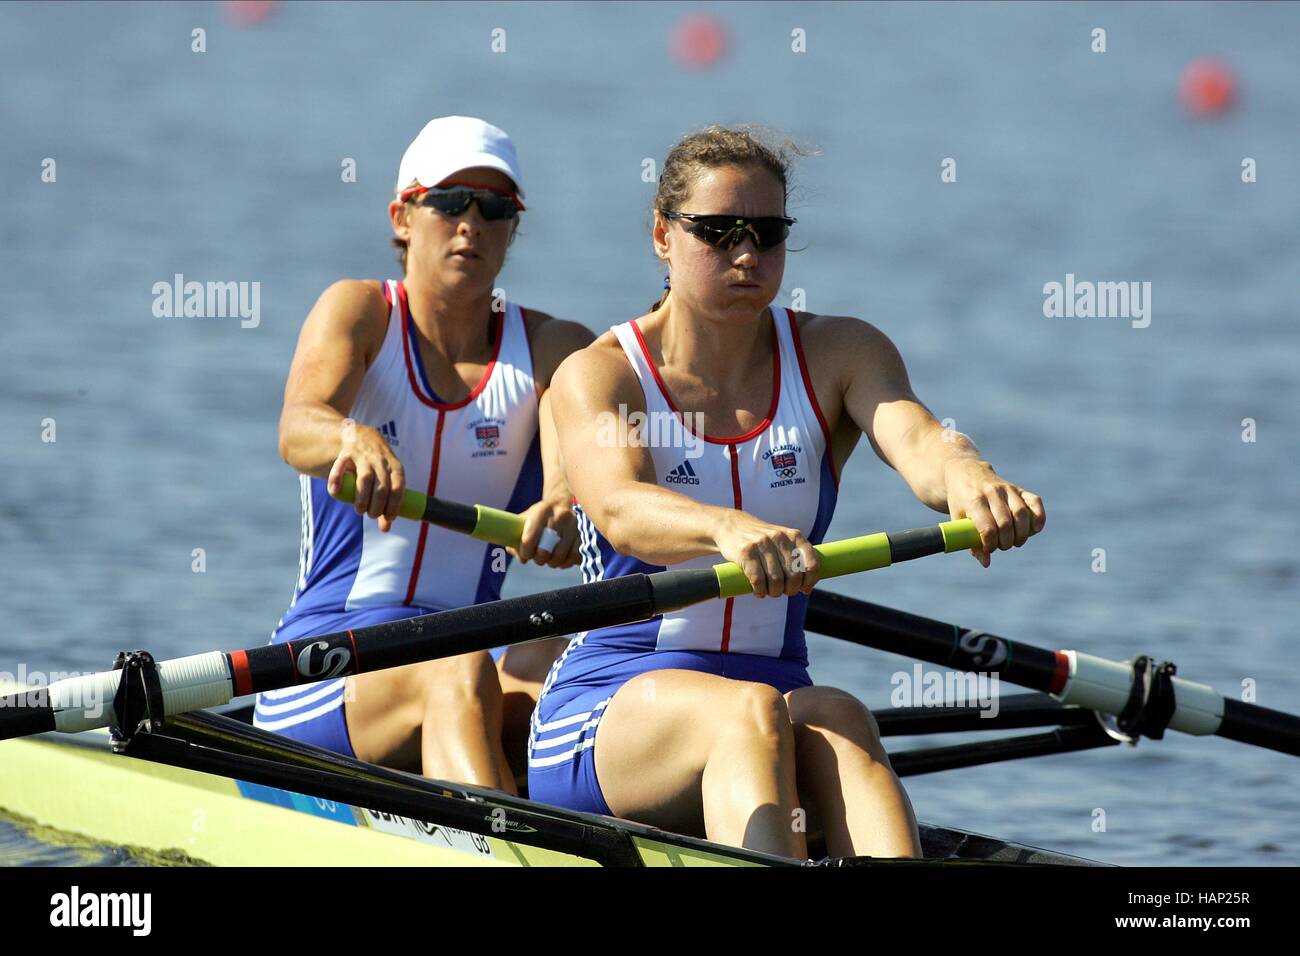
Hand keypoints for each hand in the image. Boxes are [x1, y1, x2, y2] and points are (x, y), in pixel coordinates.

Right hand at [327, 418, 406, 532]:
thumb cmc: (375, 465)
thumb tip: (386, 528)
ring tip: (359, 510)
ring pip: (365, 479)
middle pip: (382, 487)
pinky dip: (336, 479)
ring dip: (362, 498)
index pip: (399, 487)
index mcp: (395, 466)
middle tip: (371, 515)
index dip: (394, 505)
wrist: (357, 436)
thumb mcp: (384, 479)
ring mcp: (363, 455)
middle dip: (377, 506)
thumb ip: (385, 502)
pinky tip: (335, 492)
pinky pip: (341, 466)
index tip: (388, 518)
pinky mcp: (346, 452)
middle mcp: (381, 460)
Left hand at [515, 496, 579, 567]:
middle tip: (537, 558)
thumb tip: (521, 558)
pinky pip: (573, 557)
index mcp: (542, 510)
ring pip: (559, 556)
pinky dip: (565, 563)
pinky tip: (560, 561)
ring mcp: (574, 525)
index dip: (525, 551)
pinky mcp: (583, 534)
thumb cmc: (539, 515)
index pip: (529, 538)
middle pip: (545, 550)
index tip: (525, 555)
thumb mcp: (525, 518)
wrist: (561, 503)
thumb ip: (515, 537)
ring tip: (548, 560)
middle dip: (538, 559)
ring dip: (551, 563)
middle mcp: (560, 516)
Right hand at [711, 510, 820, 597]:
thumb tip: (807, 588)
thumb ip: (796, 560)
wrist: (731, 526)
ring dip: (773, 592)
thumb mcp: (783, 542)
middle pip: (794, 576)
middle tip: (782, 591)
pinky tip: (758, 591)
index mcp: (794, 536)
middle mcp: (780, 538)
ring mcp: (762, 544)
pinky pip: (758, 580)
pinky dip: (759, 590)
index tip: (804, 589)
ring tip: (768, 591)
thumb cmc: (762, 541)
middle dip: (789, 590)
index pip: (812, 564)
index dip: (810, 581)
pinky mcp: (745, 552)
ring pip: (776, 581)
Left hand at [944, 460, 1044, 566]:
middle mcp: (992, 493)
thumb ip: (969, 541)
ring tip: (1016, 542)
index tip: (988, 549)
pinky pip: (1034, 501)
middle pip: (1005, 524)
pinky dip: (1039, 516)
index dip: (990, 544)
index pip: (987, 528)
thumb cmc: (960, 501)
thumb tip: (986, 563)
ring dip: (1021, 534)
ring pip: (1021, 514)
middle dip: (1005, 542)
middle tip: (1002, 546)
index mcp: (974, 501)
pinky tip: (1036, 529)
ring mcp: (1006, 488)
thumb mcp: (957, 519)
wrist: (964, 473)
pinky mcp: (1018, 488)